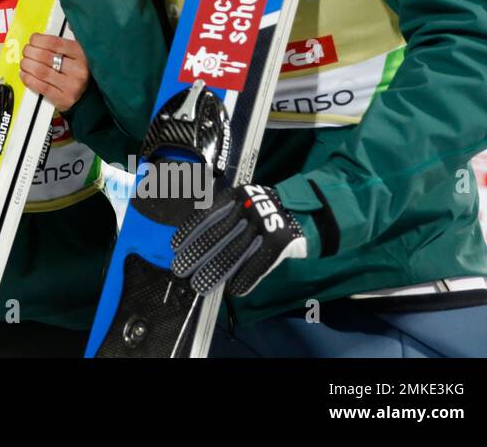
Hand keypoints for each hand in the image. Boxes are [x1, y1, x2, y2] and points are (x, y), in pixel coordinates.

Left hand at [19, 33, 88, 110]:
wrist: (88, 95)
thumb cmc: (78, 71)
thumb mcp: (78, 53)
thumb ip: (68, 40)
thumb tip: (67, 25)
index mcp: (81, 54)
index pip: (54, 43)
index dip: (38, 40)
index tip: (32, 40)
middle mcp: (78, 69)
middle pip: (45, 56)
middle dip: (30, 52)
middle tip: (26, 51)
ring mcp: (72, 85)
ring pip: (41, 71)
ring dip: (27, 65)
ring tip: (24, 62)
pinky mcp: (63, 99)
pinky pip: (41, 87)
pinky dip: (28, 79)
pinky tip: (24, 74)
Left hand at [171, 183, 307, 296]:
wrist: (311, 210)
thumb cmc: (271, 211)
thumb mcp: (247, 202)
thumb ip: (228, 216)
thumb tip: (199, 242)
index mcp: (237, 195)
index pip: (207, 214)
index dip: (190, 232)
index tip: (175, 247)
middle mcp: (248, 207)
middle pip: (216, 235)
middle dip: (196, 254)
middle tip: (180, 269)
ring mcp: (264, 223)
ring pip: (233, 252)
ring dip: (215, 271)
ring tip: (200, 285)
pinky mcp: (280, 240)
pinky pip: (258, 263)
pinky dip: (245, 278)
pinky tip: (234, 290)